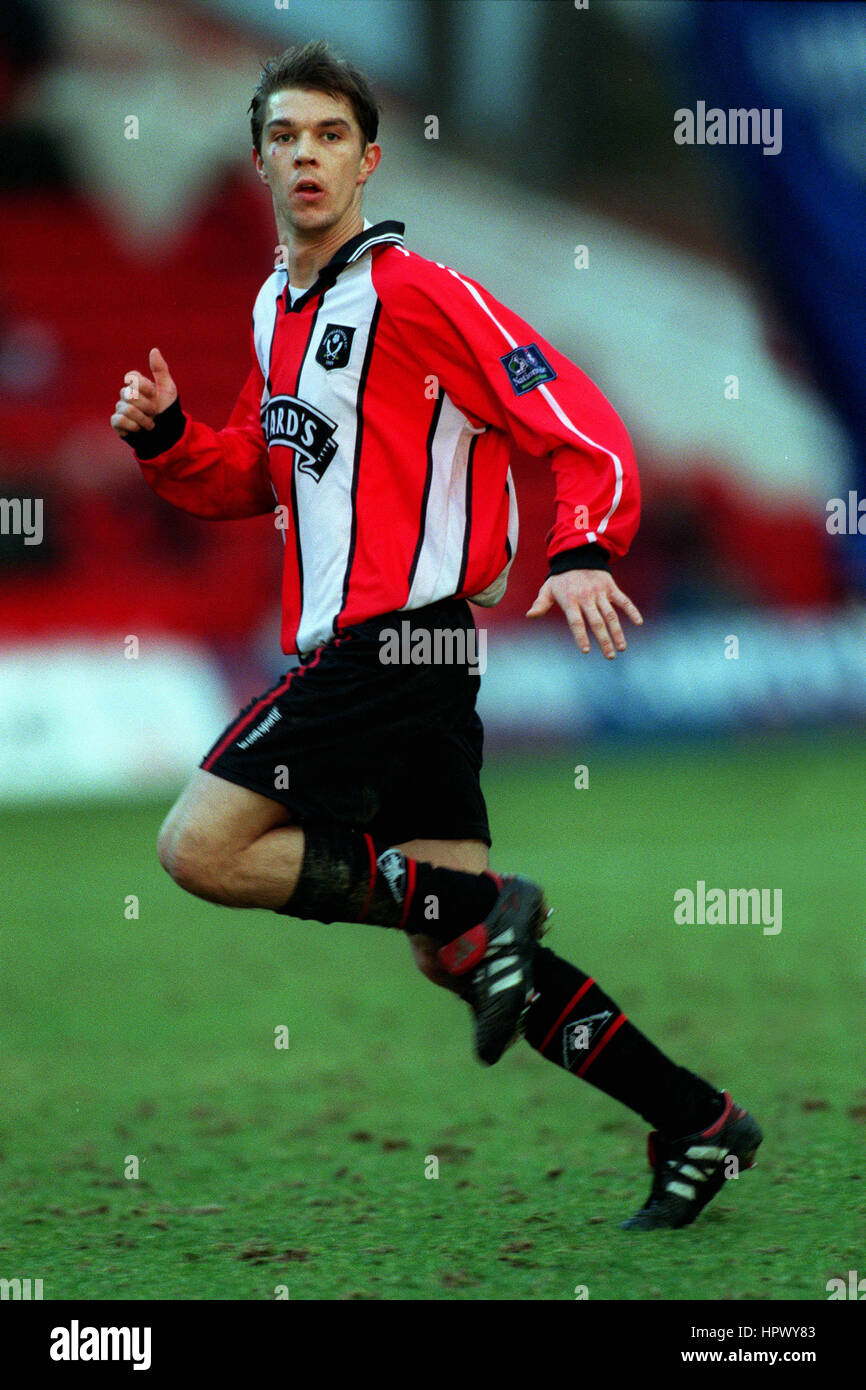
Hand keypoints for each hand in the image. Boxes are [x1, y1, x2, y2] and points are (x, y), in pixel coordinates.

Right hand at [110, 348, 177, 436]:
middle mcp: (126, 394)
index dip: (144, 386)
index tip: (154, 393)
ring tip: (150, 424)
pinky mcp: (117, 423)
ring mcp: (121, 408)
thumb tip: (154, 350)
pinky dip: (133, 426)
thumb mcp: (168, 389)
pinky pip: (119, 419)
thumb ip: (160, 370)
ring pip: (127, 409)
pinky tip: (139, 429)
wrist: (168, 434)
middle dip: (147, 406)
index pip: (132, 377)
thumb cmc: (167, 409)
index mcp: (137, 384)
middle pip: (130, 394)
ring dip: (144, 419)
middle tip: (154, 412)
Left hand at [527, 568, 642, 657]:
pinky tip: (638, 622)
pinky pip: (623, 600)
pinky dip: (631, 610)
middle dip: (604, 640)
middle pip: (596, 622)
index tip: (587, 650)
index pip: (576, 622)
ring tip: (622, 647)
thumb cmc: (561, 578)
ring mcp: (600, 592)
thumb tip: (530, 616)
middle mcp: (586, 598)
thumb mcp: (548, 589)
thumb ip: (540, 604)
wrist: (578, 555)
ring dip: (617, 632)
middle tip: (610, 656)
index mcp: (570, 601)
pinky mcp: (610, 587)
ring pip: (610, 615)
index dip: (581, 636)